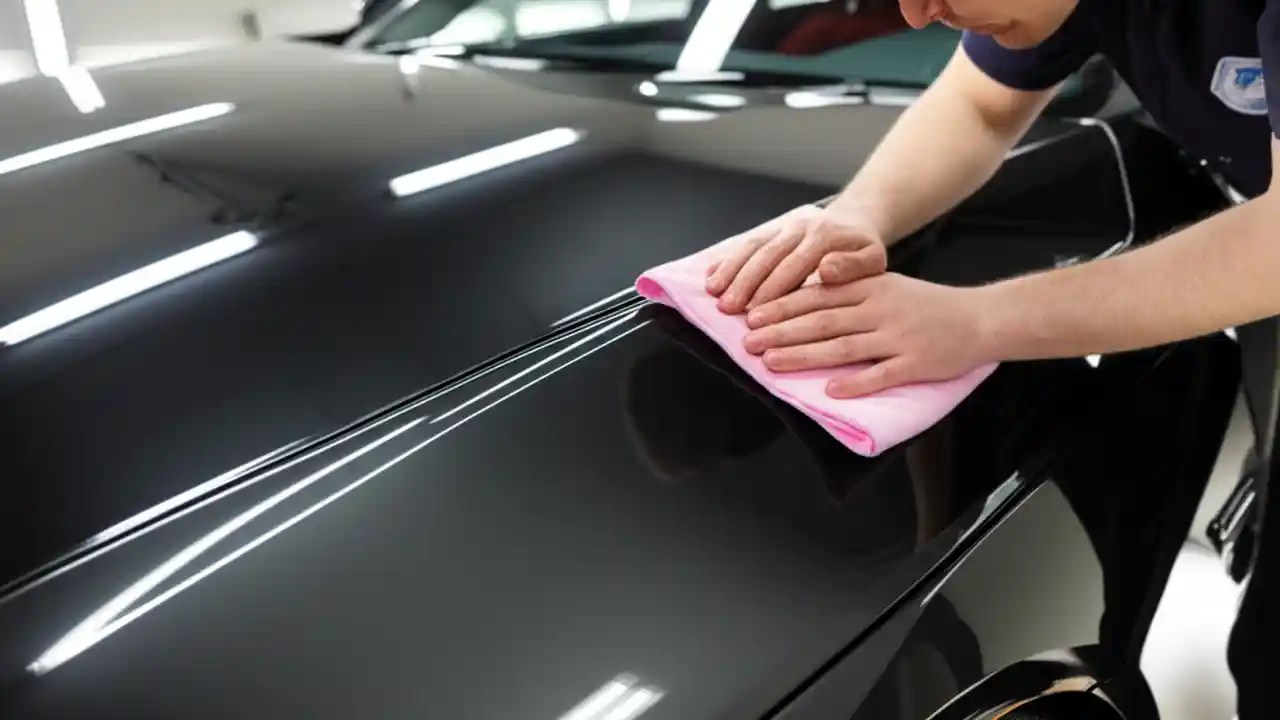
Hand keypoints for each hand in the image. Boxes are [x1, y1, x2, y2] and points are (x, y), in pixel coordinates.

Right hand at [705, 205, 887, 314]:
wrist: (853, 222)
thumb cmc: (862, 252)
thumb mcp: (873, 260)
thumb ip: (854, 266)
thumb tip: (828, 268)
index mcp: (824, 237)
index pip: (794, 264)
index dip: (772, 288)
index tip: (756, 311)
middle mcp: (800, 228)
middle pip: (767, 256)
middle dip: (745, 282)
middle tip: (729, 308)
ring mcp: (782, 226)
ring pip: (752, 247)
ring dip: (731, 271)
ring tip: (714, 293)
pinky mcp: (770, 229)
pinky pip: (745, 242)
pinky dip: (726, 259)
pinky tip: (710, 276)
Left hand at [742, 273, 996, 397]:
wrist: (980, 318)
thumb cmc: (927, 306)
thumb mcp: (887, 286)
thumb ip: (849, 292)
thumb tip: (802, 302)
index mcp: (871, 288)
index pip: (817, 296)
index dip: (782, 306)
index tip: (753, 316)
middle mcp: (880, 309)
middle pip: (822, 321)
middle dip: (782, 331)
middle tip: (749, 342)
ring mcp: (898, 337)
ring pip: (844, 347)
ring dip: (805, 356)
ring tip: (772, 363)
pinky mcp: (916, 363)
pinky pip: (881, 375)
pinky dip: (856, 383)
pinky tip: (830, 390)